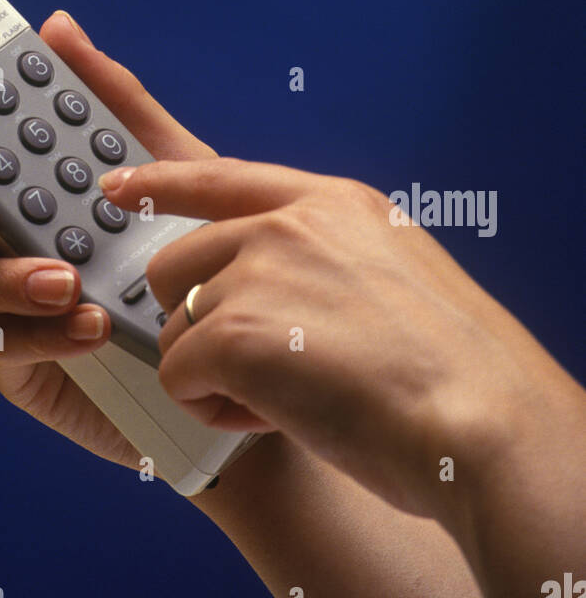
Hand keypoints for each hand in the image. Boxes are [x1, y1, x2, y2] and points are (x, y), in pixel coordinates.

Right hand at [0, 11, 215, 471]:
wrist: (233, 341)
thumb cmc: (190, 248)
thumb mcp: (168, 164)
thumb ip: (113, 99)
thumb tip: (59, 27)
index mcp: (11, 190)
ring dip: (0, 279)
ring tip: (64, 277)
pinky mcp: (21, 369)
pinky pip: (3, 351)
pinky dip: (44, 334)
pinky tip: (92, 322)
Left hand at [99, 157, 582, 528]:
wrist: (481, 420)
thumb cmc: (453, 371)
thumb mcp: (395, 273)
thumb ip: (330, 258)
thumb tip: (281, 288)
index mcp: (332, 202)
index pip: (219, 177)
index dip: (159, 180)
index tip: (115, 184)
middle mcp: (288, 223)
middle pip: (177, 262)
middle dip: (198, 321)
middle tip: (262, 368)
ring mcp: (258, 271)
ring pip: (177, 328)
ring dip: (215, 374)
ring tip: (288, 399)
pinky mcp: (234, 333)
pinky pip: (179, 377)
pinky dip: (215, 411)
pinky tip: (275, 418)